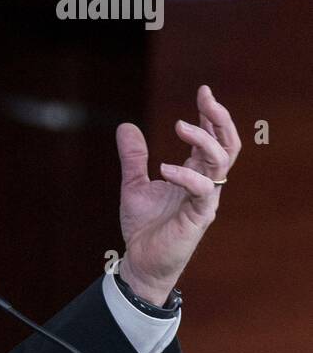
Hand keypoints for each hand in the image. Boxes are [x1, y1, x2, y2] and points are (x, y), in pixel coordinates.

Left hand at [116, 85, 240, 303]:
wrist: (141, 261)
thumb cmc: (144, 226)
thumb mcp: (133, 184)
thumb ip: (133, 157)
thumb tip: (126, 126)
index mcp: (193, 174)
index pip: (212, 139)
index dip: (210, 116)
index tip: (203, 91)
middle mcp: (205, 184)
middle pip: (227, 145)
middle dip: (219, 119)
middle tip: (206, 98)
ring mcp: (205, 200)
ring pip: (220, 163)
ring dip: (204, 140)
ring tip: (180, 125)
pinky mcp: (198, 217)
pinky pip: (202, 191)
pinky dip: (185, 175)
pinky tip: (164, 167)